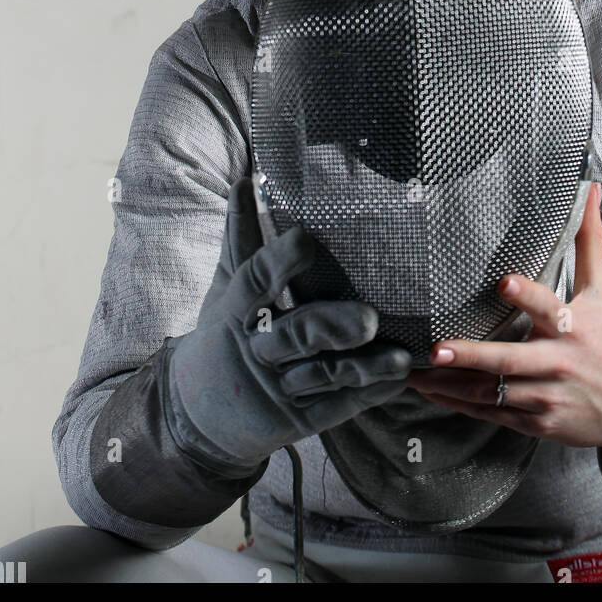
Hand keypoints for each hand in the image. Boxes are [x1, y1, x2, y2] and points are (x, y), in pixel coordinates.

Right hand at [166, 179, 412, 469]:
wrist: (199, 415)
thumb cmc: (223, 334)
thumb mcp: (225, 289)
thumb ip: (241, 238)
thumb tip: (246, 181)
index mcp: (234, 313)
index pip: (254, 283)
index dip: (278, 262)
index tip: (305, 238)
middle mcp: (255, 352)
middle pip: (294, 335)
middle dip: (330, 326)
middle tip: (369, 318)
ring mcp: (277, 390)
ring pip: (322, 377)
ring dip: (363, 368)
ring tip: (401, 358)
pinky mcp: (297, 420)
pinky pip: (335, 407)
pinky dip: (367, 394)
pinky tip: (398, 380)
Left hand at [406, 183, 601, 472]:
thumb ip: (587, 241)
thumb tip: (589, 187)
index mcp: (574, 327)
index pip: (549, 308)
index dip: (527, 296)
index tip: (502, 282)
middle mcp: (559, 363)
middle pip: (512, 360)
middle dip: (473, 356)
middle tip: (436, 348)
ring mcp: (548, 397)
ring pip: (495, 392)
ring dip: (452, 385)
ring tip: (416, 373)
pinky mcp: (538, 422)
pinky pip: (494, 414)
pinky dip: (462, 405)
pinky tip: (432, 392)